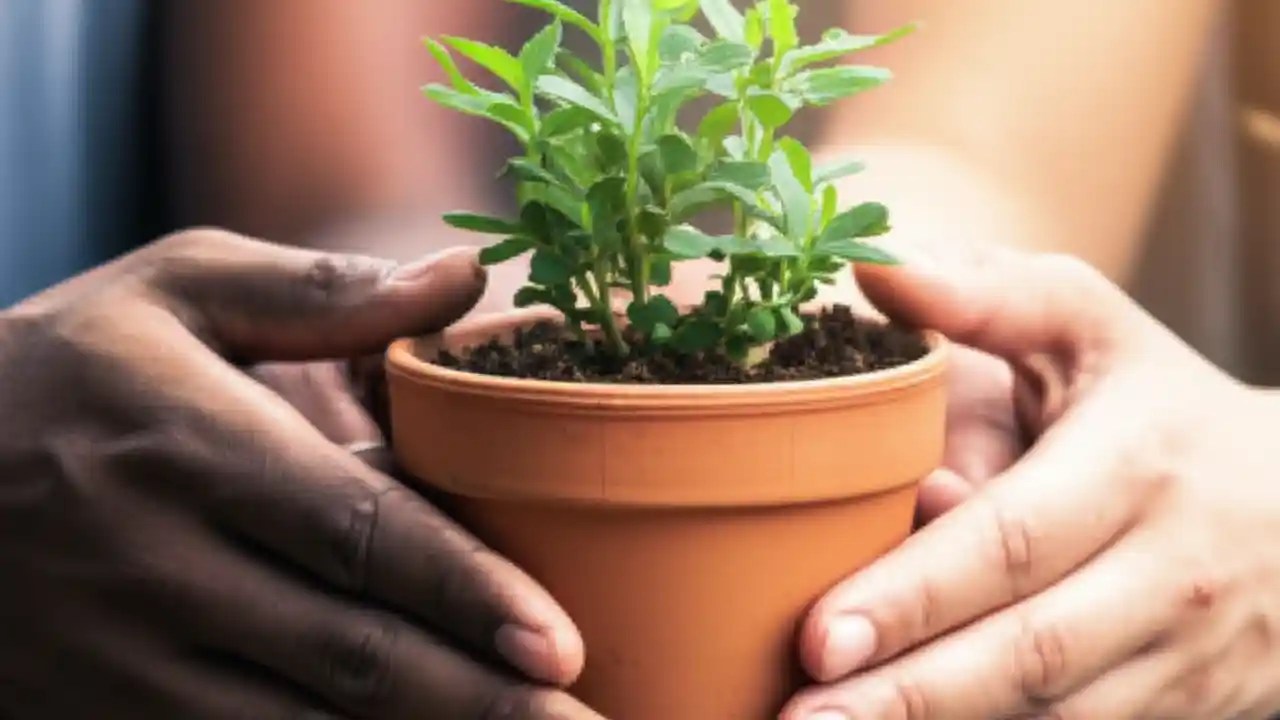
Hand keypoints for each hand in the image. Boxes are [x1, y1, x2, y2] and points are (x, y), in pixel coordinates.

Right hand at [0, 230, 597, 718]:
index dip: (463, 593)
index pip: (357, 533)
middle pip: (347, 654)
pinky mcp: (97, 714)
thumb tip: (465, 278)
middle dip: (474, 700)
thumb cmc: (62, 369)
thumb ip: (319, 292)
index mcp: (194, 446)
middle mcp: (159, 565)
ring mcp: (121, 659)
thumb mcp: (173, 292)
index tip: (561, 642)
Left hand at [783, 247, 1279, 718]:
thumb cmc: (1159, 406)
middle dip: (908, 693)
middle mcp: (1165, 569)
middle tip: (797, 718)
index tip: (818, 636)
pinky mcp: (1181, 704)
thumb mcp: (1092, 326)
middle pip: (1026, 647)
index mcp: (1133, 465)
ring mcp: (1181, 651)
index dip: (914, 594)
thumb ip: (988, 296)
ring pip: (1053, 711)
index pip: (1011, 541)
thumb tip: (871, 265)